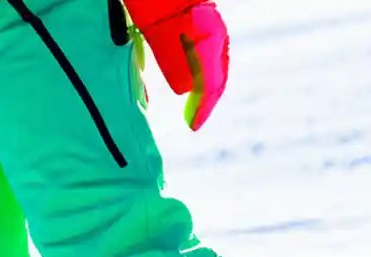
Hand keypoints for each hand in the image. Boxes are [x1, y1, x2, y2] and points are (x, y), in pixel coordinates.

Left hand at [140, 2, 228, 130]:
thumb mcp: (155, 27)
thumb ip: (172, 59)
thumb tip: (187, 91)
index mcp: (206, 37)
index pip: (210, 81)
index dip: (202, 106)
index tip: (193, 127)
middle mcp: (211, 31)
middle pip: (215, 71)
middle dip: (206, 97)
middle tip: (194, 118)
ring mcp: (205, 22)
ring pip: (211, 60)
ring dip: (203, 82)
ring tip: (193, 101)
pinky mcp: (196, 15)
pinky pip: (202, 47)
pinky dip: (196, 64)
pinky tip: (184, 70)